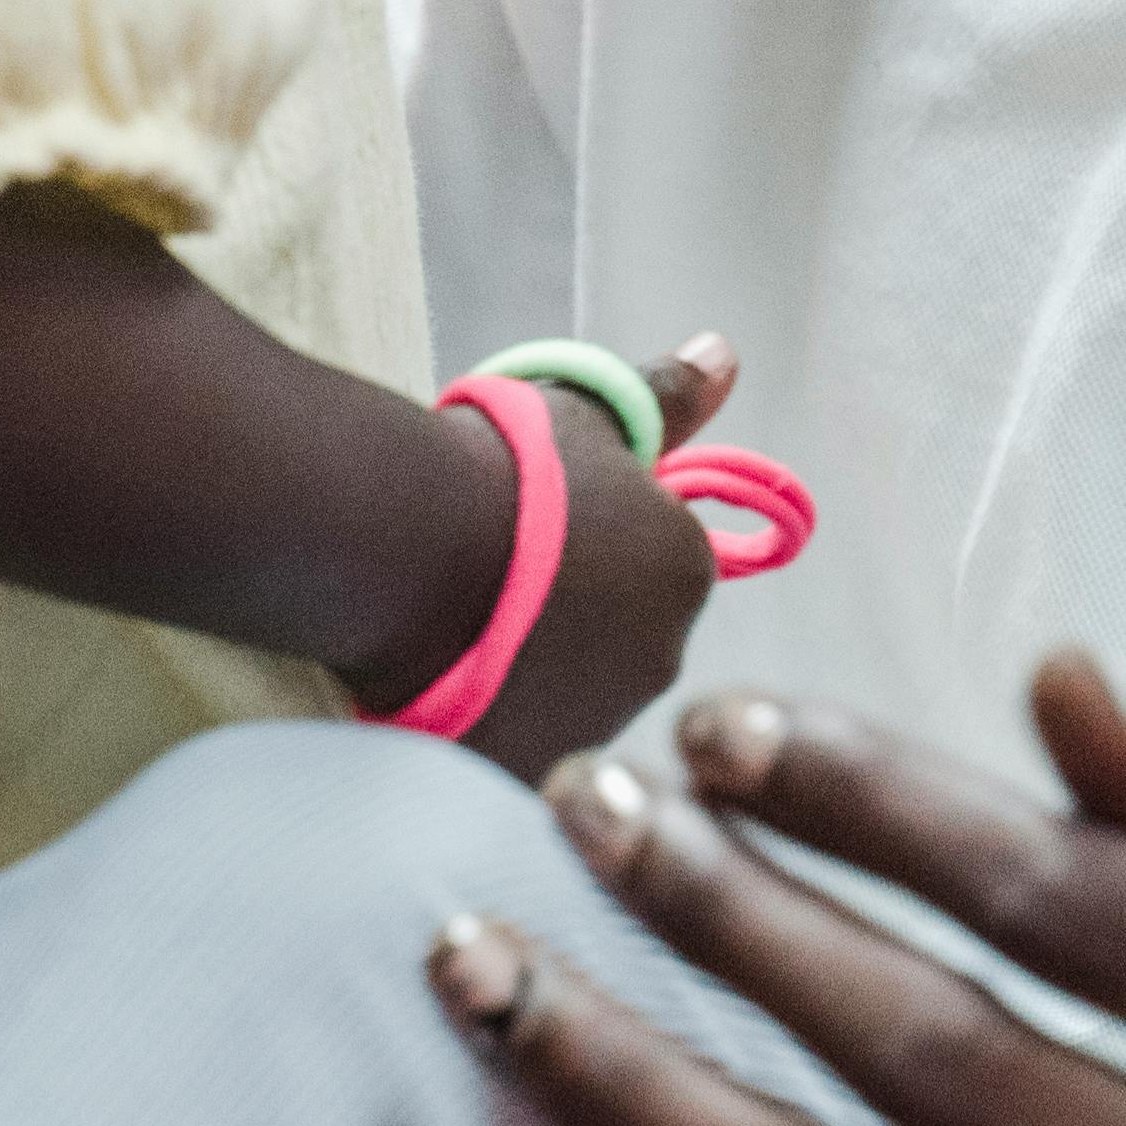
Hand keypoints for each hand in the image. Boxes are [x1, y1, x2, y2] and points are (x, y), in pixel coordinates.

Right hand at [466, 341, 735, 783]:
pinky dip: (489, 725)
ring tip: (457, 629)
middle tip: (491, 576)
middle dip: (567, 615)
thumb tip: (724, 352)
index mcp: (684, 571)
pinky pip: (518, 748)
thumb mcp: (586, 410)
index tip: (533, 525)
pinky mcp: (531, 773)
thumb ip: (666, 396)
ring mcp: (594, 724)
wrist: (401, 537)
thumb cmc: (496, 463)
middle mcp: (661, 658)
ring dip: (531, 672)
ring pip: (568, 696)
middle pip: (616, 637)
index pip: (652, 564)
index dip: (589, 543)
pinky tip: (443, 688)